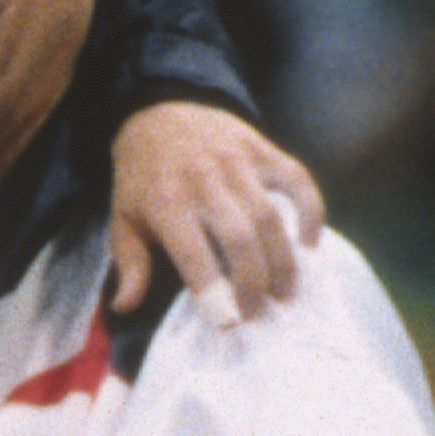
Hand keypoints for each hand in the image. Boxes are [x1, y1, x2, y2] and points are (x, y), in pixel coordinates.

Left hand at [110, 102, 321, 322]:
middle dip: (254, 283)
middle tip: (259, 312)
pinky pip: (297, 180)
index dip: (213, 292)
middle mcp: (203, 180)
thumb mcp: (123, 219)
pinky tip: (309, 243)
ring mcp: (237, 161)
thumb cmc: (142, 178)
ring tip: (285, 292)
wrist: (159, 112)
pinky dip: (311, 211)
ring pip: (270, 217)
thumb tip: (124, 307)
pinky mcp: (261, 149)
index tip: (227, 323)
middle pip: (240, 239)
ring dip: (283, 260)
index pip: (193, 255)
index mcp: (165, 202)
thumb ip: (130, 264)